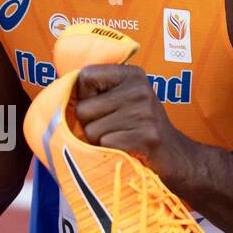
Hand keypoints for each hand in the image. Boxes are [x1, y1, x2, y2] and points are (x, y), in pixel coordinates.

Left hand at [74, 64, 198, 186]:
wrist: (176, 158)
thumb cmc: (138, 127)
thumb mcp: (121, 98)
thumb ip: (94, 90)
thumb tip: (56, 91)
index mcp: (132, 74)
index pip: (85, 76)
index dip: (83, 96)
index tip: (100, 106)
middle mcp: (140, 89)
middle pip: (83, 108)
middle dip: (90, 124)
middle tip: (114, 129)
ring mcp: (144, 113)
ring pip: (90, 130)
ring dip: (100, 141)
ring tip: (122, 139)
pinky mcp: (146, 137)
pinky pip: (104, 144)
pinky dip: (110, 152)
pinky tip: (128, 150)